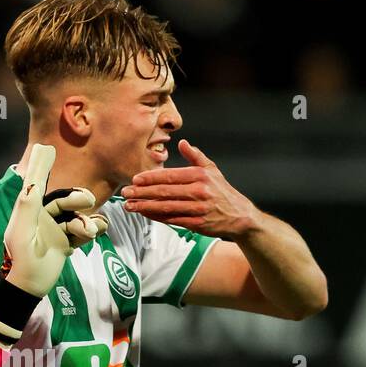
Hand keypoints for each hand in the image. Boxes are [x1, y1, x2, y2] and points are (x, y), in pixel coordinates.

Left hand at [0, 144, 103, 342]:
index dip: (42, 166)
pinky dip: (92, 229)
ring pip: (78, 215)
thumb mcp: (22, 231)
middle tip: (87, 200)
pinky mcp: (67, 242)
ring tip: (86, 231)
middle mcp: (43, 217)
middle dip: (77, 199)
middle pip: (65, 199)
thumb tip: (33, 180)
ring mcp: (57, 230)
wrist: (30, 287)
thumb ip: (28, 204)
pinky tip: (92, 234)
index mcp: (30, 210)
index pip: (37, 183)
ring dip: (85, 221)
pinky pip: (85, 230)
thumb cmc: (21, 259)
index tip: (46, 148)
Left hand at [121, 139, 259, 239]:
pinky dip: (156, 216)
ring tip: (129, 205)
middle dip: (142, 192)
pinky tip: (144, 213)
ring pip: (165, 207)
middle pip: (164, 192)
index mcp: (200, 176)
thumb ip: (195, 156)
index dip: (151, 178)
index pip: (170, 176)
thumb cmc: (222, 192)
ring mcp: (197, 209)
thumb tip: (181, 142)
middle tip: (126, 192)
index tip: (135, 179)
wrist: (239, 216)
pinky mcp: (196, 224)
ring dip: (144, 206)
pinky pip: (171, 220)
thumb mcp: (212, 170)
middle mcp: (198, 191)